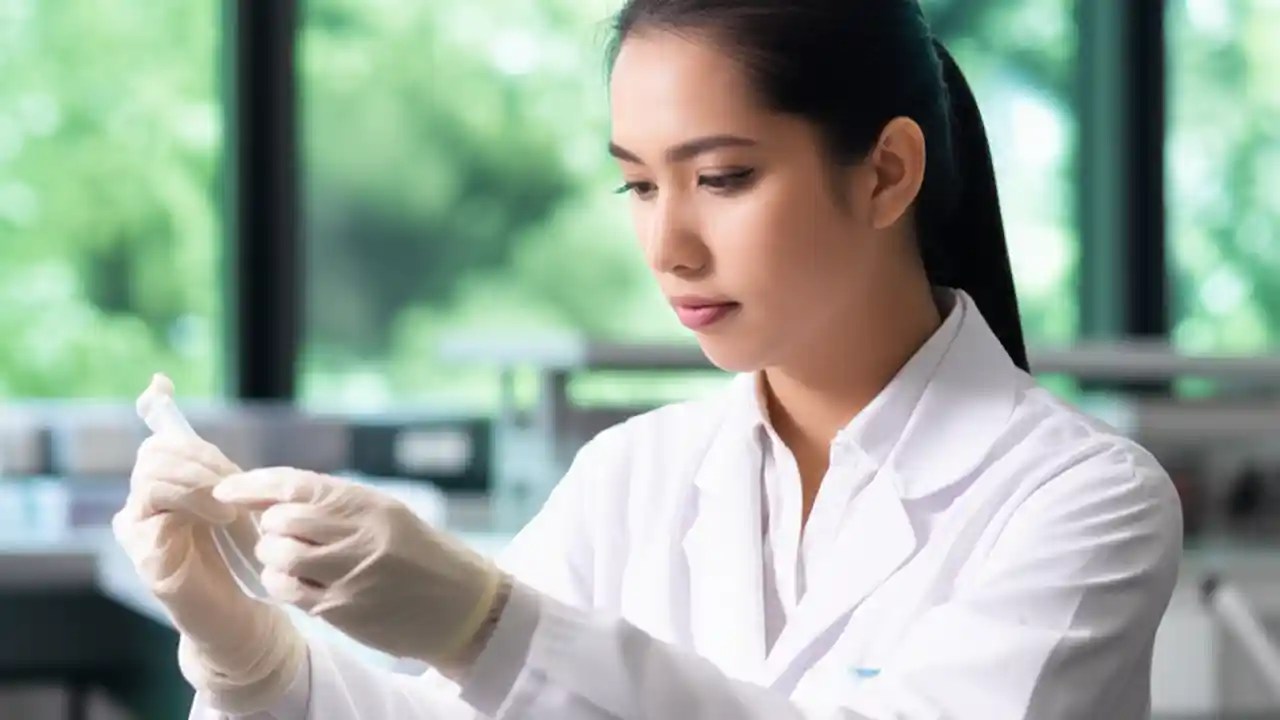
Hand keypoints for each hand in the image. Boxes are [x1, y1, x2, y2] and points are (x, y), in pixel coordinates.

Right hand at [112, 434, 305, 712]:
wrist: (244, 617)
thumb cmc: (243, 560)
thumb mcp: (238, 504)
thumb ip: (220, 471)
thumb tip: (201, 422)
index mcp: (169, 489)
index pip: (158, 441)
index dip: (156, 407)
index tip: (163, 387)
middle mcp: (145, 505)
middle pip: (154, 453)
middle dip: (198, 458)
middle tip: (232, 480)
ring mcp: (138, 528)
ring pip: (152, 474)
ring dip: (198, 479)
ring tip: (229, 506)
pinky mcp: (141, 550)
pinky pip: (153, 504)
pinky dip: (191, 500)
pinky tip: (221, 516)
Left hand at [213, 469, 505, 667]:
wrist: (460, 605)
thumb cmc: (421, 555)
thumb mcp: (387, 515)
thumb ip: (337, 505)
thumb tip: (275, 497)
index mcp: (369, 505)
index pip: (296, 485)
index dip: (253, 485)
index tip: (225, 490)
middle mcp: (359, 535)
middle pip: (282, 521)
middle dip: (268, 526)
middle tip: (276, 532)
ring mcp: (350, 574)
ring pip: (280, 556)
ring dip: (272, 556)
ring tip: (286, 558)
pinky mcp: (343, 609)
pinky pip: (289, 591)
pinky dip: (280, 584)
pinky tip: (292, 582)